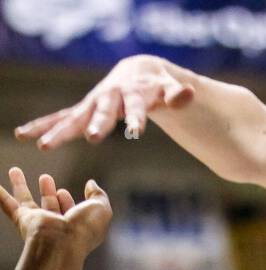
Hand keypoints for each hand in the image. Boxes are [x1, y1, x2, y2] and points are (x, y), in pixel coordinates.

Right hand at [0, 169, 111, 254]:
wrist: (62, 244)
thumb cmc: (83, 228)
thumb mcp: (101, 209)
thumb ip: (98, 195)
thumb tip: (91, 183)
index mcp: (76, 225)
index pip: (71, 211)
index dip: (69, 201)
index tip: (64, 191)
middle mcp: (57, 226)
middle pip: (50, 206)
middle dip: (48, 191)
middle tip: (45, 178)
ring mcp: (39, 224)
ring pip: (27, 202)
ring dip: (21, 186)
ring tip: (14, 170)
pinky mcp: (24, 221)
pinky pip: (9, 206)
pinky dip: (0, 196)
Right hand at [14, 55, 193, 149]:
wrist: (137, 72)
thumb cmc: (156, 85)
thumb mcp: (169, 89)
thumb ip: (177, 94)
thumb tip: (189, 94)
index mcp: (131, 94)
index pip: (135, 107)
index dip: (135, 119)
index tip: (135, 132)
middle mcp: (108, 98)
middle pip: (101, 112)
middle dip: (96, 124)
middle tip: (90, 137)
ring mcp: (92, 105)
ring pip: (73, 118)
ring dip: (58, 132)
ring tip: (42, 146)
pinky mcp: (83, 111)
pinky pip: (60, 118)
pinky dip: (42, 125)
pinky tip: (23, 134)